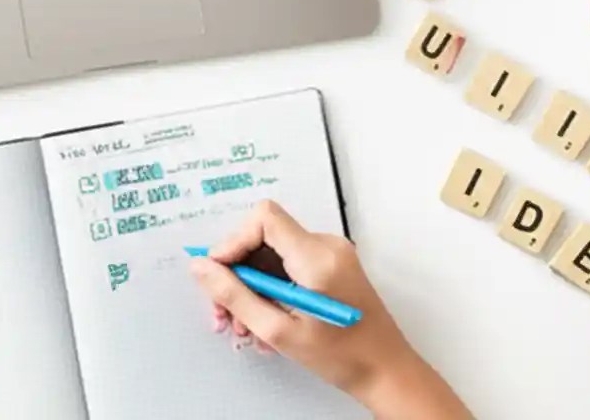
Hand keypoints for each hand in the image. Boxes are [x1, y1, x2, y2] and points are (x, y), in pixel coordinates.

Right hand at [190, 201, 469, 418]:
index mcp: (316, 256)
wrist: (387, 371)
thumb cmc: (343, 356)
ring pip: (272, 256)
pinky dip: (270, 291)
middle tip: (222, 311)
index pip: (264, 218)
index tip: (217, 272)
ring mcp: (331, 255)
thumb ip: (236, 296)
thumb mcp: (278, 330)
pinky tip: (264, 322)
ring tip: (242, 326)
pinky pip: (288, 266)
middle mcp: (326, 246)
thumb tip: (202, 268)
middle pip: (264, 238)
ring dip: (251, 288)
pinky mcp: (331, 266)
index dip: (233, 241)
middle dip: (237, 274)